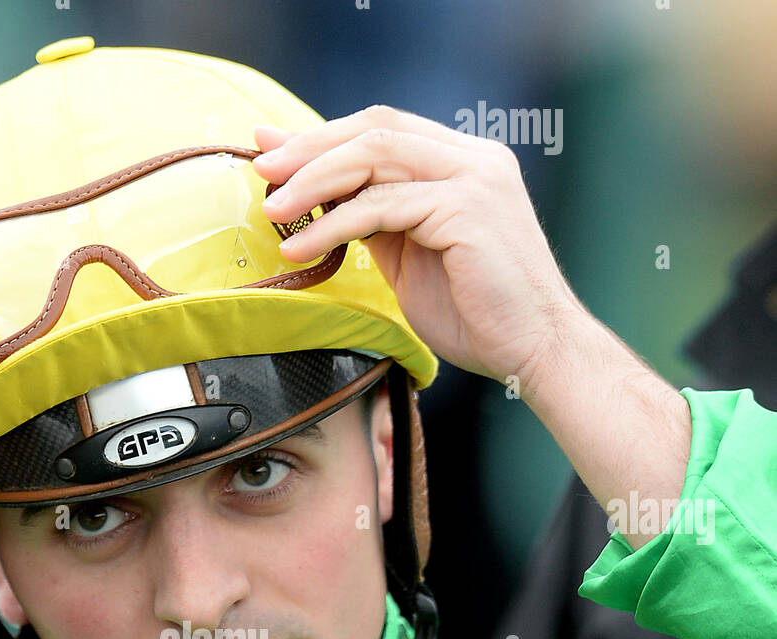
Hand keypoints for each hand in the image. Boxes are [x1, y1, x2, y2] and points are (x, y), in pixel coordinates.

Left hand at [253, 106, 584, 392]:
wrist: (534, 350)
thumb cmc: (478, 315)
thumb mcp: (414, 258)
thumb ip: (380, 223)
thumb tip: (323, 203)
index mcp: (463, 163)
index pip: (385, 129)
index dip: (325, 135)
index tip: (273, 146)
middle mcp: (473, 158)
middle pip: (376, 129)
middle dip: (311, 147)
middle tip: (262, 169)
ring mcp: (474, 178)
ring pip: (375, 157)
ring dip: (314, 182)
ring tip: (273, 210)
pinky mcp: (466, 210)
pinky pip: (382, 206)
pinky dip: (333, 224)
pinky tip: (302, 247)